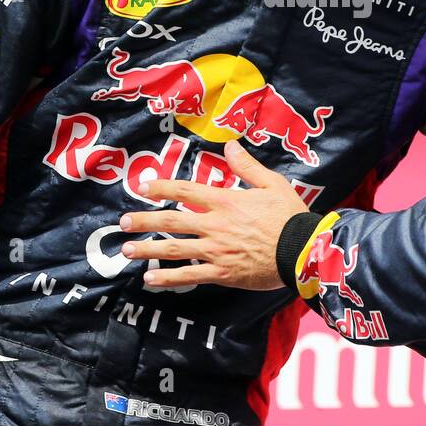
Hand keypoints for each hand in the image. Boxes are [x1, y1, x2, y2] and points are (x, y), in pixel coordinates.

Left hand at [119, 140, 308, 290]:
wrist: (303, 251)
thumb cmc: (290, 216)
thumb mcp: (272, 183)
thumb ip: (247, 166)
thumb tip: (230, 145)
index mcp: (226, 201)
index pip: (185, 190)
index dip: (161, 187)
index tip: (143, 187)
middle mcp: (215, 225)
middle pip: (171, 221)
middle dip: (143, 221)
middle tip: (122, 222)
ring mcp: (216, 251)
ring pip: (173, 249)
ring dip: (146, 249)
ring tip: (126, 250)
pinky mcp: (222, 274)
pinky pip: (189, 276)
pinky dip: (167, 278)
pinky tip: (149, 279)